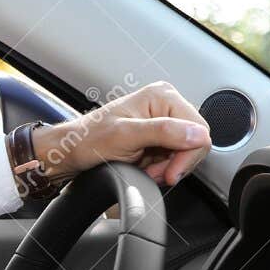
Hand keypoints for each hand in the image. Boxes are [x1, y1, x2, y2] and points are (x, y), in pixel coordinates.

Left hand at [33, 81, 210, 187]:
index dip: (187, 156)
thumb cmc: (88, 140)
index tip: (168, 172)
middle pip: (196, 142)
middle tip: (151, 171)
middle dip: (176, 162)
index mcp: (163, 96)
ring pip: (186, 153)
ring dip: (167, 167)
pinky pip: (173, 158)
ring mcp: (163, 121)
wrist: (70, 152)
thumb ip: (162, 132)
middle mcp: (166, 105)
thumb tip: (197, 134)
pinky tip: (143, 166)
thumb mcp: (124, 136)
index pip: (200, 130)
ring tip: (143, 168)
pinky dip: (161, 168)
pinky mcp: (158, 137)